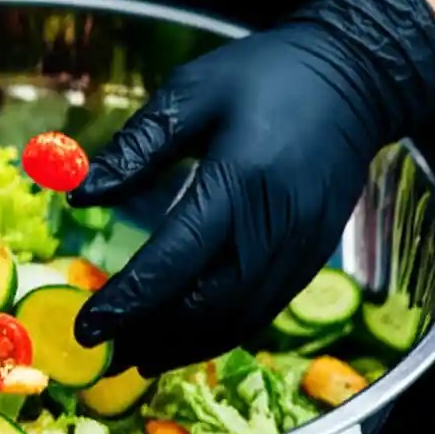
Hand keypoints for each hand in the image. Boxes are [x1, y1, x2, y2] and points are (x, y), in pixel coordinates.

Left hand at [68, 0, 434, 375]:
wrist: (354, 80)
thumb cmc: (264, 77)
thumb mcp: (190, 94)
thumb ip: (136, 148)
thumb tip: (80, 193)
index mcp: (238, 181)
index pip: (174, 260)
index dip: (128, 302)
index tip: (88, 326)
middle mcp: (272, 226)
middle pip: (206, 305)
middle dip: (152, 336)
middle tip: (105, 352)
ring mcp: (298, 247)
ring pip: (237, 319)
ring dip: (185, 346)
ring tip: (138, 357)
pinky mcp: (311, 256)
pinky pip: (263, 310)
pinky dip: (221, 333)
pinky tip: (188, 336)